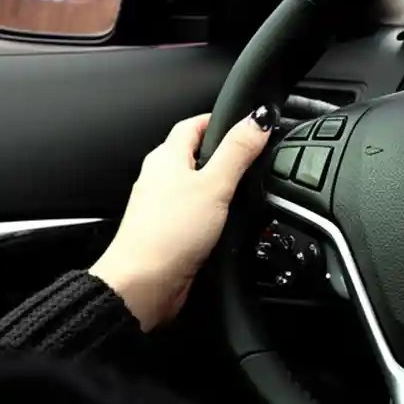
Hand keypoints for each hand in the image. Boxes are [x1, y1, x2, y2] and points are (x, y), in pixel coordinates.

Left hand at [90, 106, 275, 330]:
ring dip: (222, 184)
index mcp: (166, 157)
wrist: (143, 285)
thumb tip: (259, 118)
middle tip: (255, 155)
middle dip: (226, 152)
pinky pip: (197, 209)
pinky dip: (216, 209)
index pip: (194, 123)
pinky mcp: (172, 230)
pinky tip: (230, 220)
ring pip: (198, 183)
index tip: (248, 122)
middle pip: (196, 152)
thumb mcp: (214, 184)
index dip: (222, 120)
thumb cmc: (167, 234)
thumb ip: (238, 150)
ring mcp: (165, 205)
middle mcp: (161, 177)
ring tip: (247, 188)